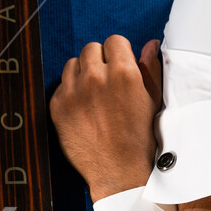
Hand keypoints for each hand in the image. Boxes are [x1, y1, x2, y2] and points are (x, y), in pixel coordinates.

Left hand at [50, 36, 161, 199]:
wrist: (117, 170)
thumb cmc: (139, 137)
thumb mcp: (153, 100)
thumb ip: (150, 69)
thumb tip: (149, 45)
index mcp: (123, 72)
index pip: (113, 41)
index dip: (117, 53)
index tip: (117, 64)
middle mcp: (96, 78)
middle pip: (91, 49)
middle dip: (99, 60)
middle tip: (105, 80)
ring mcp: (73, 92)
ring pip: (73, 64)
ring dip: (82, 73)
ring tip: (92, 92)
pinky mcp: (57, 106)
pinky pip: (60, 85)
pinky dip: (69, 92)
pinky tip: (82, 107)